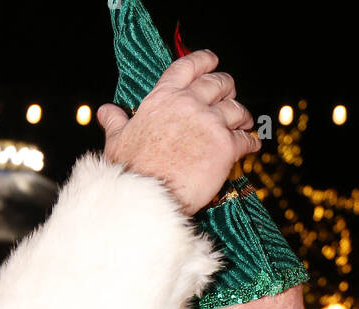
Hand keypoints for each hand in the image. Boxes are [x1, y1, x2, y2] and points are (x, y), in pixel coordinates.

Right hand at [96, 49, 259, 214]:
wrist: (149, 197)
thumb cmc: (131, 171)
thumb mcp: (117, 140)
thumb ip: (116, 122)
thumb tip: (106, 112)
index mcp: (164, 97)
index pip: (188, 68)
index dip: (204, 61)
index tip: (213, 62)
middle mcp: (190, 104)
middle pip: (218, 84)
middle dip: (228, 88)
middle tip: (231, 95)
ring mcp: (210, 123)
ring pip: (236, 109)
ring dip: (243, 115)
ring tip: (244, 122)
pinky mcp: (226, 147)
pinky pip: (246, 139)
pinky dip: (252, 141)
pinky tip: (253, 145)